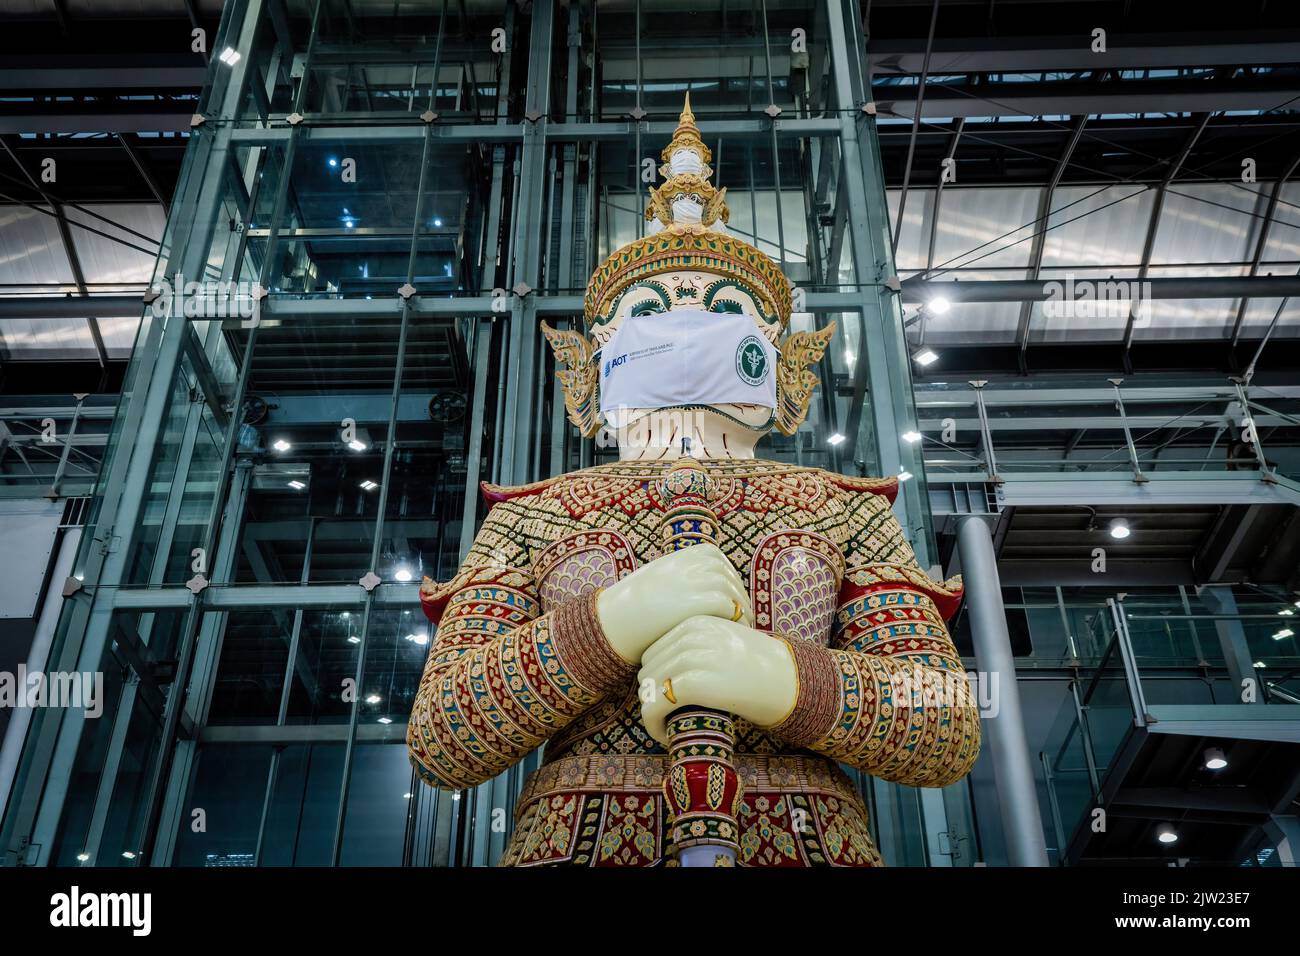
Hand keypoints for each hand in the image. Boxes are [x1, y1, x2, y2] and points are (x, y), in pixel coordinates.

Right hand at [596, 544, 752, 664]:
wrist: (612, 622)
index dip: (728, 579)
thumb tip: (696, 587)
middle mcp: (690, 563)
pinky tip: (735, 632)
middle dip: (738, 595)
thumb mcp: (655, 580)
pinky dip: (737, 619)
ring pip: (734, 591)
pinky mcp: (699, 601)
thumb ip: (677, 578)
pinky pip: (731, 607)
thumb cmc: (630, 608)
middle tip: (743, 615)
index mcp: (679, 555)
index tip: (730, 597)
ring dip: (742, 609)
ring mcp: (695, 579)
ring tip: (743, 626)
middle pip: (729, 576)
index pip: (717, 560)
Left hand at [636, 616, 797, 745]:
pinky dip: (653, 725)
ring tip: (666, 728)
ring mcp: (691, 657)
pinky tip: (666, 736)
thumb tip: (658, 675)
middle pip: (647, 671)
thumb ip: (695, 647)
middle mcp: (690, 635)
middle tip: (666, 718)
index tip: (667, 701)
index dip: (656, 680)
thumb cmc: (759, 669)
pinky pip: (655, 707)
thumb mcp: (725, 641)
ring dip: (651, 714)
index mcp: (695, 621)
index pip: (652, 651)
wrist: (790, 682)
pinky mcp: (694, 683)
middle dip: (651, 696)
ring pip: (648, 690)